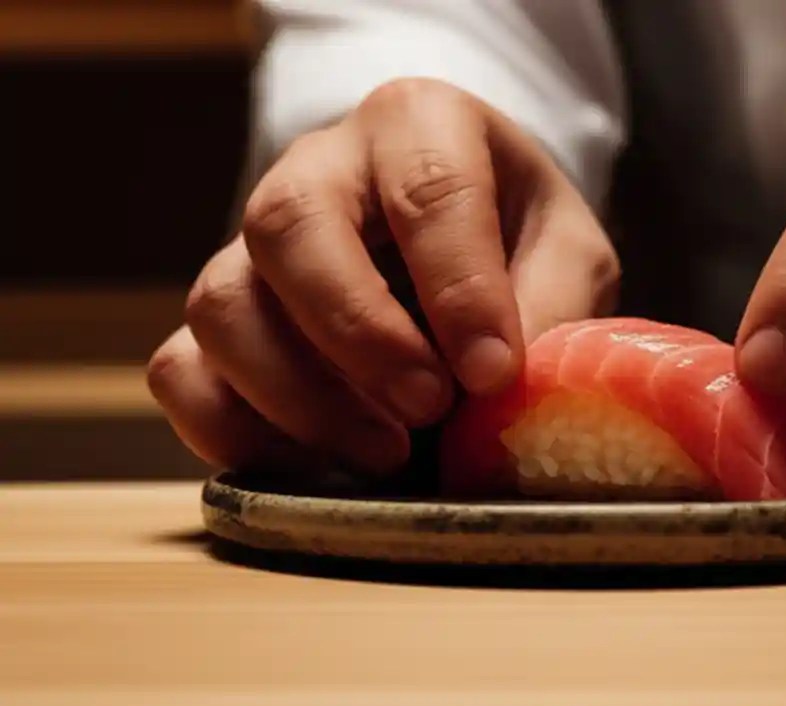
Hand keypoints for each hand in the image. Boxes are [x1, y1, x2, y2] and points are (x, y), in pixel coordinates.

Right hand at [148, 79, 618, 473]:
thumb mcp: (568, 255)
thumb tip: (503, 392)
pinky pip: (179, 369)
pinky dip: (233, 430)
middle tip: (428, 409)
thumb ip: (551, 307)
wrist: (464, 246)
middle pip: (288, 227)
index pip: (425, 191)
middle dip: (358, 333)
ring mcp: (252, 241)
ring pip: (219, 303)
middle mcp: (319, 167)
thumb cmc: (521, 240)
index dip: (458, 290)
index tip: (493, 374)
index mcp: (419, 124)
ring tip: (386, 453)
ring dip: (298, 395)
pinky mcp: (224, 316)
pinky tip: (314, 465)